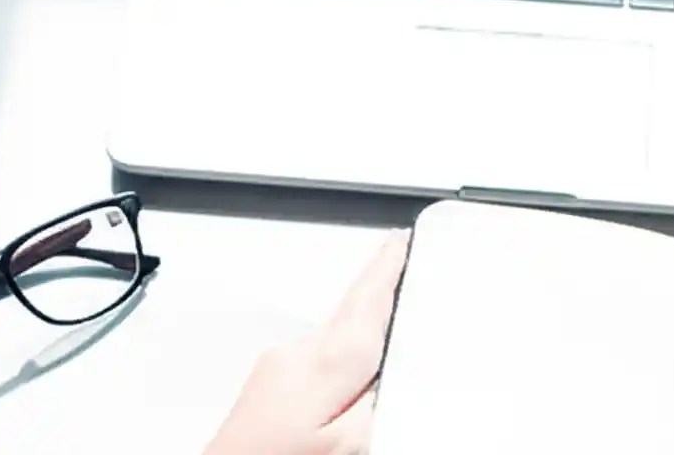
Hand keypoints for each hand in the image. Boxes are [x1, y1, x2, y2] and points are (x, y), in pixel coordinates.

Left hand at [203, 230, 409, 454]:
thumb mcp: (346, 446)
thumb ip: (377, 404)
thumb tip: (394, 375)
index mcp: (324, 364)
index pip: (366, 300)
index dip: (388, 266)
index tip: (401, 239)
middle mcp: (297, 354)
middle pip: (352, 313)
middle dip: (379, 294)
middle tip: (404, 269)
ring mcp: (278, 365)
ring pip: (334, 337)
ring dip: (360, 334)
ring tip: (388, 343)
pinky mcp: (269, 380)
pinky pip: (316, 357)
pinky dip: (339, 359)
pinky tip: (347, 384)